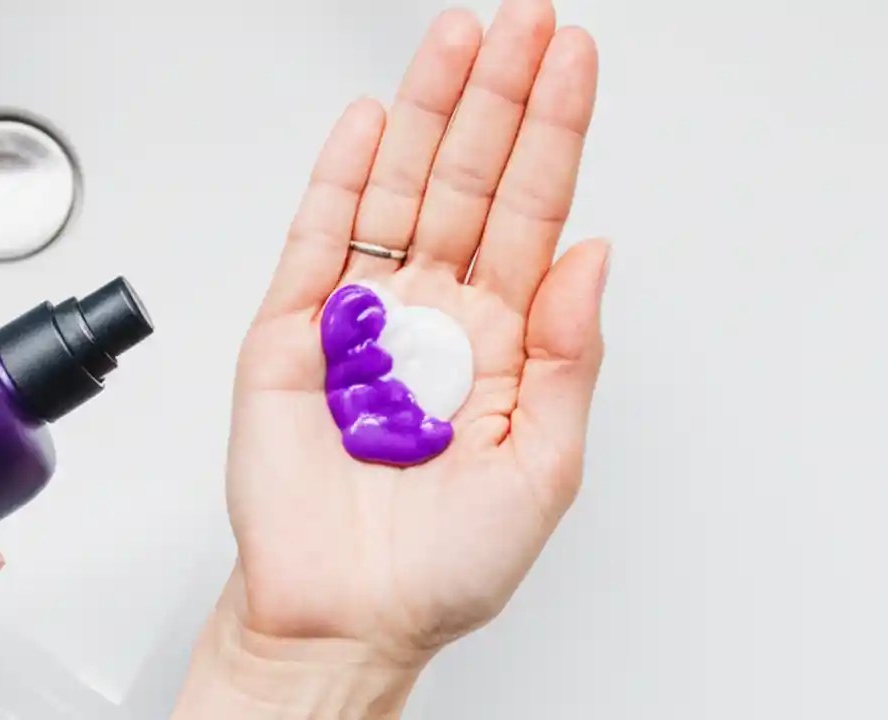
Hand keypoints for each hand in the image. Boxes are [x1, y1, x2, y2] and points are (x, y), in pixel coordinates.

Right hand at [176, 0, 603, 715]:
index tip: (571, 62)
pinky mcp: (293, 335)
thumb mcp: (543, 466)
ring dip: (428, 114)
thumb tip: (594, 255)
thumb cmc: (442, 564)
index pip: (533, 214)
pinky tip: (371, 124)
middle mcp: (434, 315)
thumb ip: (571, 356)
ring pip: (398, 192)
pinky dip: (341, 179)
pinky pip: (318, 241)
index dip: (553, 135)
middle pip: (470, 182)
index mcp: (500, 341)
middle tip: (522, 22)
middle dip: (497, 98)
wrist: (345, 615)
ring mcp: (362, 317)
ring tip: (457, 40)